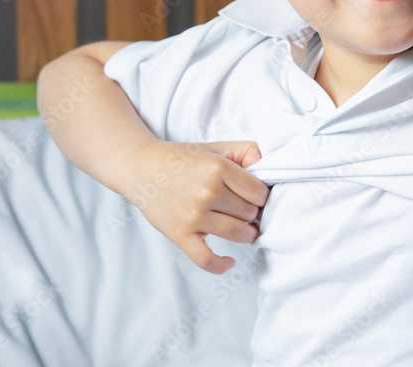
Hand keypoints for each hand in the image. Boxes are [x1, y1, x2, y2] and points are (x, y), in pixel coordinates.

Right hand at [125, 139, 268, 273]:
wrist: (142, 169)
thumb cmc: (183, 159)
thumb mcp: (217, 148)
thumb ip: (247, 152)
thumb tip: (269, 167)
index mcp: (218, 168)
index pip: (259, 192)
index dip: (261, 196)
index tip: (254, 196)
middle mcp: (208, 192)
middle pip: (251, 213)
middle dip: (252, 212)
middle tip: (242, 209)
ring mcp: (193, 216)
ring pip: (239, 233)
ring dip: (246, 233)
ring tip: (242, 228)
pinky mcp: (180, 235)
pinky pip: (206, 259)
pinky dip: (221, 265)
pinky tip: (230, 262)